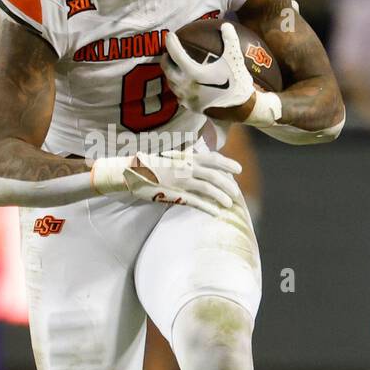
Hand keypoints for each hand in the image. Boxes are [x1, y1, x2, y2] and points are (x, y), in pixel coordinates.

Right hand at [92, 146, 241, 216]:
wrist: (131, 172)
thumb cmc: (150, 164)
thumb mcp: (170, 157)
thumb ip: (186, 159)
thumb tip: (199, 160)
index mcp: (186, 158)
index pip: (213, 159)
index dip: (227, 163)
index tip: (239, 169)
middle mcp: (186, 169)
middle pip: (214, 176)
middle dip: (228, 184)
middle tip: (237, 192)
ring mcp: (181, 182)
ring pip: (207, 190)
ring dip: (221, 197)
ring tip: (230, 204)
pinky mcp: (175, 195)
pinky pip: (195, 202)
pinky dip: (208, 207)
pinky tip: (216, 213)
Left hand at [163, 23, 256, 119]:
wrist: (242, 108)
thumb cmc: (237, 81)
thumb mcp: (235, 58)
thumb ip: (230, 39)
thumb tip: (226, 25)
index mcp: (193, 72)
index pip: (176, 54)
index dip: (171, 43)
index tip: (170, 35)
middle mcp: (186, 86)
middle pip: (167, 69)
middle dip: (165, 59)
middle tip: (168, 52)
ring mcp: (187, 98)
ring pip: (171, 84)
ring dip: (170, 73)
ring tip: (174, 67)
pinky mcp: (191, 107)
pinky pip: (178, 96)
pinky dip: (177, 87)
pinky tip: (183, 84)